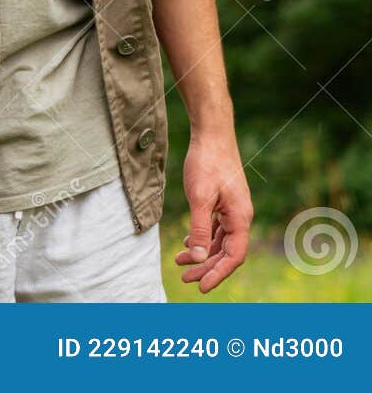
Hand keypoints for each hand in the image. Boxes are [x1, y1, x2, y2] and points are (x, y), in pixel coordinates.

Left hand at [174, 126, 251, 291]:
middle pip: (227, 252)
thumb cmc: (207, 163)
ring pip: (220, 240)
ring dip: (203, 253)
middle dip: (207, 267)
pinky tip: (189, 244)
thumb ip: (200, 228)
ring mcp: (233, 209)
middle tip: (185, 278)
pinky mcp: (224, 202)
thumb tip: (200, 257)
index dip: (218, 274)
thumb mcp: (200, 197)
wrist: (212, 134)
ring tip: (181, 262)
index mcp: (240, 218)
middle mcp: (240, 216)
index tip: (201, 287)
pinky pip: (216, 228)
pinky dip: (204, 238)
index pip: (233, 257)